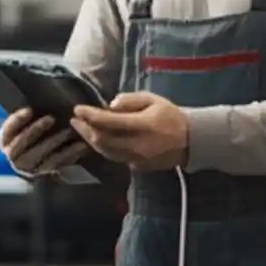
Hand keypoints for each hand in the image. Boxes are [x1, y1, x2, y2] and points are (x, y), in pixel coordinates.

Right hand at [0, 108, 91, 175]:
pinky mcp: (45, 173)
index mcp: (6, 141)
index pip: (7, 131)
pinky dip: (69, 155)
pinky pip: (56, 165)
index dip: (17, 120)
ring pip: (39, 156)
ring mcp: (28, 167)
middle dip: (35, 130)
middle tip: (51, 118)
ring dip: (54, 143)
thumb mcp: (28, 123)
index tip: (30, 109)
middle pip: (21, 144)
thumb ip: (31, 113)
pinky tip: (81, 145)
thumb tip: (40, 92)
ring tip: (69, 131)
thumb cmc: (35, 132)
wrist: (40, 159)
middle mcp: (13, 156)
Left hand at [71, 92, 187, 170]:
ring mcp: (137, 158)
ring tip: (81, 129)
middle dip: (86, 129)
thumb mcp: (152, 99)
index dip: (91, 116)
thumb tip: (110, 106)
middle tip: (75, 119)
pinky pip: (114, 157)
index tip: (78, 109)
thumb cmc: (170, 116)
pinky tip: (96, 139)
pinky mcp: (137, 166)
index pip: (110, 122)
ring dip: (91, 140)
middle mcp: (138, 145)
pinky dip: (102, 148)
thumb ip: (130, 100)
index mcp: (143, 125)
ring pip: (106, 151)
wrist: (190, 140)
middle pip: (103, 140)